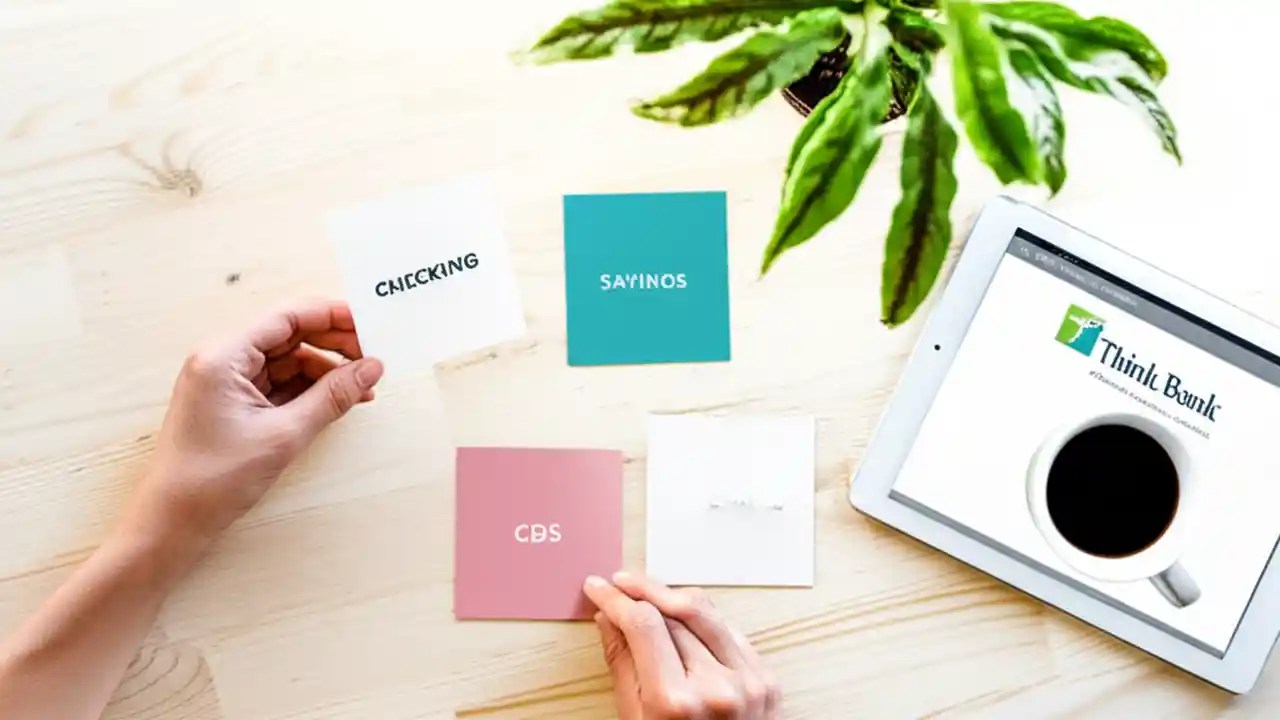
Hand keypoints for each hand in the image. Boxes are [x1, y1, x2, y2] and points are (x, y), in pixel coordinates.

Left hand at [122, 299, 382, 550]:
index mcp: (224, 356)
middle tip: (373, 357)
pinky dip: (309, 390)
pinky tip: (338, 400)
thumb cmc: (214, 479)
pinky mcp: (233, 402)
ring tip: (362, 387)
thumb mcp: (284, 435)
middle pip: (289, 335)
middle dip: (333, 344)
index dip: (332, 316)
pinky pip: (279, 384)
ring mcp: (226, 381)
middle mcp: (222, 360)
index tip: (369, 322)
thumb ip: (332, 396)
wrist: (173, 522)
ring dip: (325, 371)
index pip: (287, 317)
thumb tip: (371, 368)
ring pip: (288, 361)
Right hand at [584, 572, 779, 719]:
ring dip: (671, 595)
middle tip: (617, 584)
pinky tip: (683, 612)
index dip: (617, 599)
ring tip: (646, 590)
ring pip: (705, 613)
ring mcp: (748, 683)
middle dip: (640, 592)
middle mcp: (716, 689)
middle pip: (672, 613)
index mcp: (675, 703)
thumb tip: (608, 617)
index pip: (643, 625)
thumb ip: (623, 664)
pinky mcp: (766, 681)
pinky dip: (704, 619)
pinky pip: (731, 632)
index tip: (598, 588)